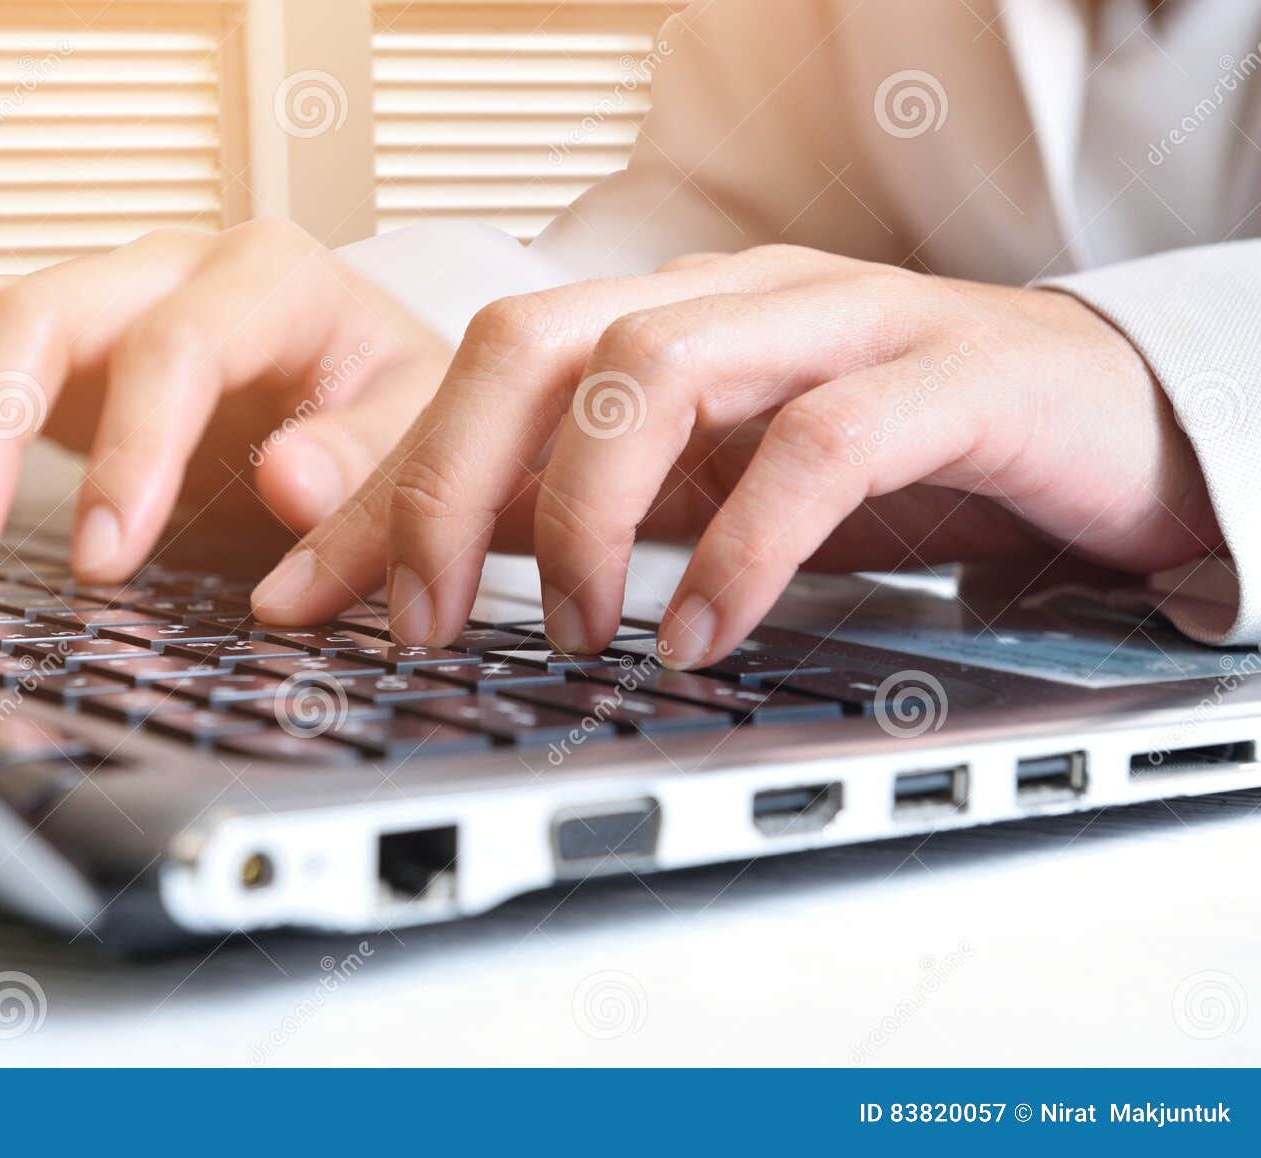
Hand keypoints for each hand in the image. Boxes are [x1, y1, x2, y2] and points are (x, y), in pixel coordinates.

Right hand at [0, 220, 449, 579]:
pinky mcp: (56, 337)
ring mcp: (104, 294)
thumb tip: (286, 480)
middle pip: (43, 311)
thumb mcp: (417, 432)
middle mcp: (173, 269)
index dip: (128, 451)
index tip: (103, 559)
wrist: (366, 376)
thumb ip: (366, 461)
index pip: (179, 345)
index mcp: (276, 282)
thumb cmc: (390, 403)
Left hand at [251, 245, 1220, 667]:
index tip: (298, 592)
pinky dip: (742, 547)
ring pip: (657, 368)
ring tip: (566, 630)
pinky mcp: (950, 383)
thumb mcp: (694, 487)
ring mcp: (840, 329)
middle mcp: (732, 304)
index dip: (375, 480)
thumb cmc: (884, 456)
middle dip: (444, 487)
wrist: (1094, 424)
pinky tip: (701, 634)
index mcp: (660, 321)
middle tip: (416, 621)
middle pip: (534, 345)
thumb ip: (563, 509)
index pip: (476, 374)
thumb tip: (409, 563)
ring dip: (580, 516)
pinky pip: (823, 447)